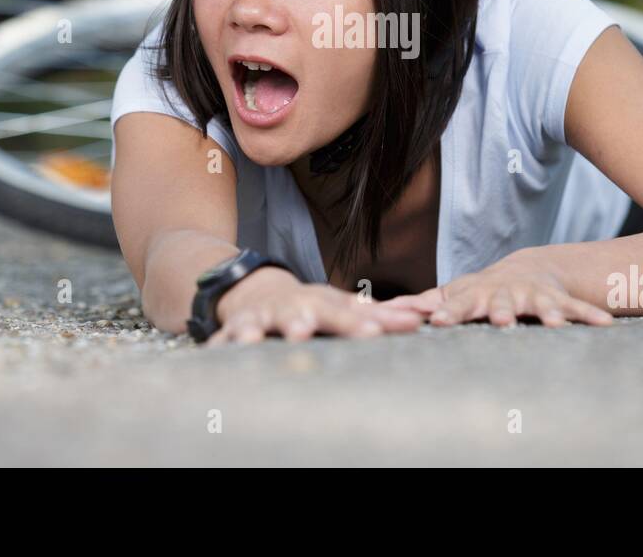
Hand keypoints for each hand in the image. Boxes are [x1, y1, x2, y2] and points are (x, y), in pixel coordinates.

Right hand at [207, 267, 422, 345]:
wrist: (255, 291)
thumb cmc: (307, 305)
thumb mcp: (338, 307)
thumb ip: (375, 316)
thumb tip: (419, 319)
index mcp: (322, 304)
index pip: (349, 314)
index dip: (364, 323)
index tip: (384, 330)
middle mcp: (296, 307)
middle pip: (313, 314)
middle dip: (325, 322)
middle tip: (336, 330)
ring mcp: (266, 315)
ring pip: (272, 321)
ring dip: (282, 327)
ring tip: (293, 336)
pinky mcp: (238, 327)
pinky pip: (228, 336)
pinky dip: (226, 342)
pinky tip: (223, 350)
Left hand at [379, 250, 612, 327]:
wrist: (528, 270)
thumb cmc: (482, 291)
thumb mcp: (455, 294)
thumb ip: (424, 304)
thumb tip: (385, 310)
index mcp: (475, 296)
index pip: (457, 304)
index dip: (448, 312)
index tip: (436, 322)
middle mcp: (504, 294)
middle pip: (500, 303)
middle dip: (499, 312)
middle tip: (500, 322)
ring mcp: (532, 296)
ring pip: (540, 304)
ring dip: (547, 314)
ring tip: (554, 325)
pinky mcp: (558, 300)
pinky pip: (576, 309)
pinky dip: (588, 316)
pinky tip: (605, 325)